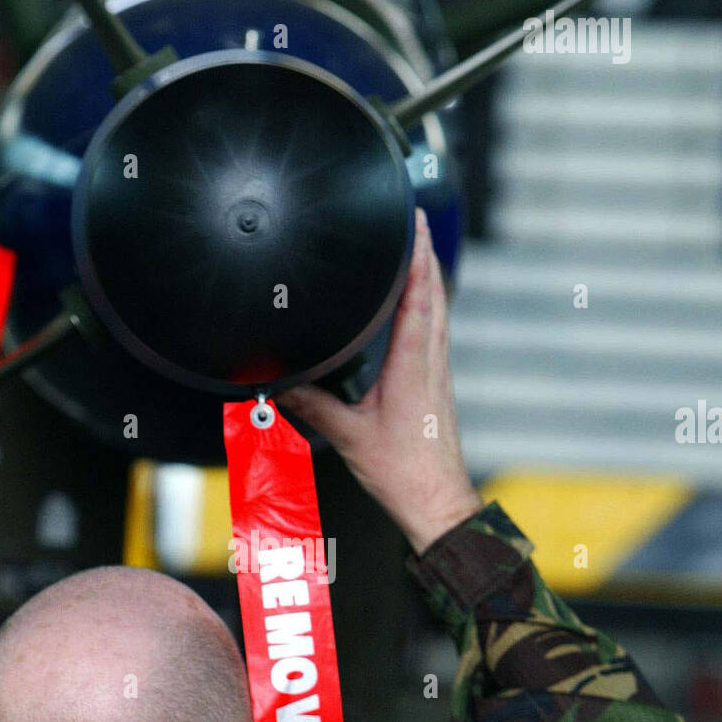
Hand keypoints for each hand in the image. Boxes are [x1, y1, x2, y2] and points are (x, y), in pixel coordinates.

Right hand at [278, 208, 480, 554]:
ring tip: (416, 249)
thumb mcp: (349, 436)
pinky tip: (417, 307)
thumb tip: (283, 382)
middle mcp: (431, 363)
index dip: (417, 256)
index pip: (419, 297)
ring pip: (438, 312)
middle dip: (425, 253)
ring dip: (429, 278)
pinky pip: (435, 334)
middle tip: (415, 219)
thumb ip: (314, 405)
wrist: (436, 501)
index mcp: (412, 365)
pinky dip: (428, 307)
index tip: (414, 222)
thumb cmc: (403, 473)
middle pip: (434, 294)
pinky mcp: (437, 387)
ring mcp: (438, 374)